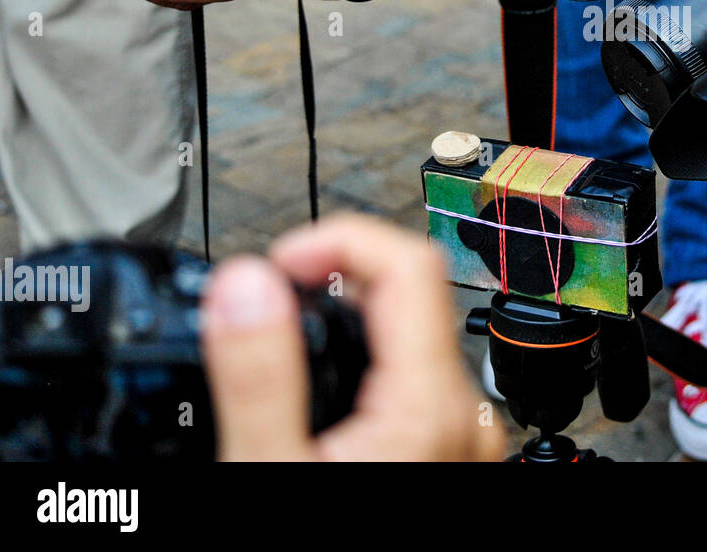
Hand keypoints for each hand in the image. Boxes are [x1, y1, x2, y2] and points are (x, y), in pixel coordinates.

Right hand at [202, 213, 504, 461]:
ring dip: (347, 331)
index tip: (282, 260)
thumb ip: (257, 375)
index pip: (411, 262)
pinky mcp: (444, 459)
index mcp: (431, 407)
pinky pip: (411, 390)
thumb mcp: (267, 469)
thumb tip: (244, 282)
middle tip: (267, 305)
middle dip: (333, 283)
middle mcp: (463, 417)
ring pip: (410, 345)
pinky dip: (363, 377)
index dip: (339, 238)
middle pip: (409, 298)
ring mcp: (459, 440)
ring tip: (281, 347)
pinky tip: (316, 402)